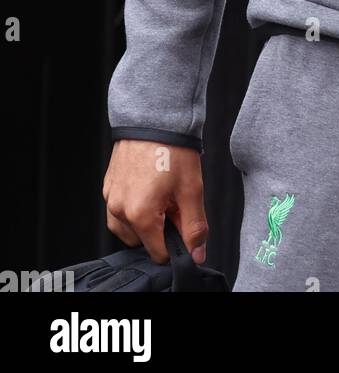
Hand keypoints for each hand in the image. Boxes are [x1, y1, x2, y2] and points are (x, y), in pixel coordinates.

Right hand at [103, 139, 208, 265]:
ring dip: (145, 221)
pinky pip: (119, 211)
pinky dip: (134, 208)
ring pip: (129, 229)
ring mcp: (110, 198)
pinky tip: (149, 188)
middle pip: (143, 241)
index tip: (184, 224)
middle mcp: (119, 210)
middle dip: (161, 229)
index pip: (159, 253)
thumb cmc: (173, 150)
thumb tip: (197, 254)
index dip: (176, 244)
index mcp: (140, 215)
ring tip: (162, 195)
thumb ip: (194, 227)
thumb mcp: (192, 190)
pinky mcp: (107, 187)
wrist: (154, 118)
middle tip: (174, 203)